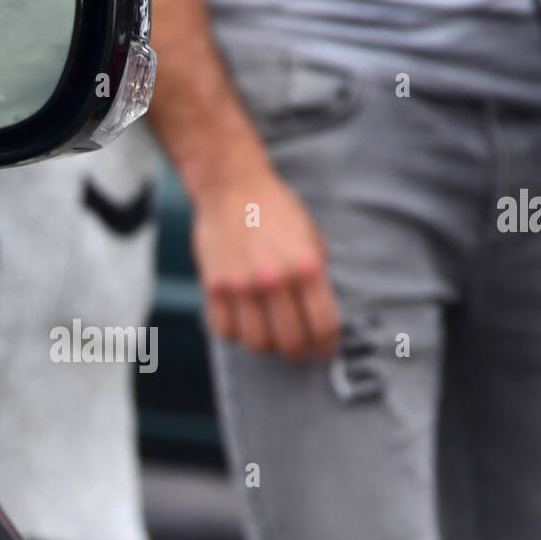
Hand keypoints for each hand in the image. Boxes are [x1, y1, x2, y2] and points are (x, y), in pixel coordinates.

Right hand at [191, 164, 339, 359]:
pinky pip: (225, 330)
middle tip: (298, 352)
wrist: (232, 186)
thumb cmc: (276, 210)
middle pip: (291, 341)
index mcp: (307, 266)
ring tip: (270, 338)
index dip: (326, 346)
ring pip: (257, 342)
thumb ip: (316, 277)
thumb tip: (319, 315)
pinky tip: (243, 324)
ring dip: (267, 346)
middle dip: (299, 353)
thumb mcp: (311, 238)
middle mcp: (275, 279)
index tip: (324, 351)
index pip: (323, 325)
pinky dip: (236, 334)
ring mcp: (241, 284)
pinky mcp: (214, 285)